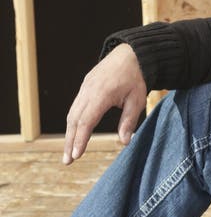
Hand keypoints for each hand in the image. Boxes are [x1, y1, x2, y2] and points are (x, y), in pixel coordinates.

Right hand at [63, 43, 147, 163]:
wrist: (130, 55)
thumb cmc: (135, 79)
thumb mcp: (137, 100)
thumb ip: (128, 121)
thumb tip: (124, 142)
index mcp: (102, 94)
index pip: (87, 120)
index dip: (81, 139)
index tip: (76, 155)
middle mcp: (88, 91)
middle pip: (74, 120)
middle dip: (70, 142)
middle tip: (67, 161)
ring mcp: (84, 88)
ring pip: (72, 114)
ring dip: (68, 134)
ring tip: (68, 153)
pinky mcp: (84, 88)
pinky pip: (75, 107)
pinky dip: (72, 123)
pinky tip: (73, 136)